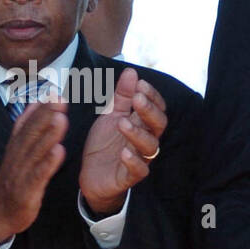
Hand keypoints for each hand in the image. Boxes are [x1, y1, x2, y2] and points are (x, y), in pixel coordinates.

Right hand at [0, 98, 67, 243]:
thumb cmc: (13, 181)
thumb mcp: (17, 152)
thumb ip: (26, 128)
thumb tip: (36, 103)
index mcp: (16, 147)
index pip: (27, 123)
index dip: (39, 108)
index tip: (53, 91)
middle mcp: (17, 157)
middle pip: (31, 133)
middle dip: (45, 115)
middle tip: (59, 98)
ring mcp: (21, 174)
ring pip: (35, 151)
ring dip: (47, 134)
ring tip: (60, 118)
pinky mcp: (27, 191)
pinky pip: (37, 175)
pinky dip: (47, 163)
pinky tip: (58, 152)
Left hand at [78, 68, 166, 215]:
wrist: (92, 175)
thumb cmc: (105, 144)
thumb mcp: (111, 116)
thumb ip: (122, 96)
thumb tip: (132, 71)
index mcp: (142, 124)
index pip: (156, 108)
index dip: (152, 96)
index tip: (140, 84)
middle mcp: (144, 141)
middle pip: (158, 125)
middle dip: (149, 110)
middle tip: (136, 99)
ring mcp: (139, 159)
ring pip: (150, 147)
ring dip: (138, 133)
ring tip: (122, 123)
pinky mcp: (129, 177)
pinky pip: (139, 171)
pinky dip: (133, 161)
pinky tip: (124, 152)